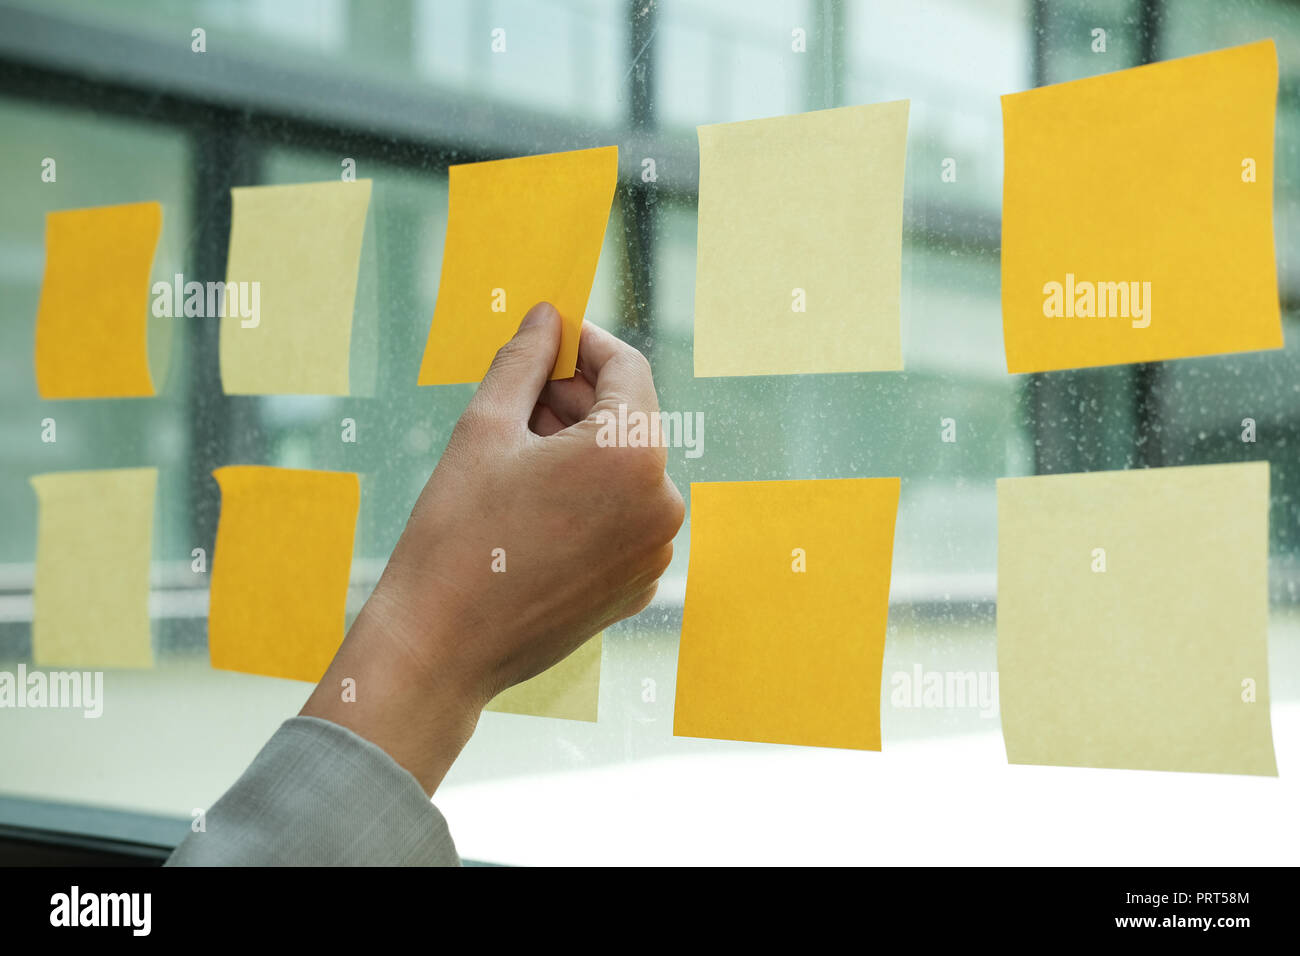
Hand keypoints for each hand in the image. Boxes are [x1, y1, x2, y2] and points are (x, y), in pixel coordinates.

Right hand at [301, 303, 684, 792]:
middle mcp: (662, 503)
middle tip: (516, 395)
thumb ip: (525, 360)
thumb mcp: (484, 428)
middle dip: (576, 398)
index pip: (627, 368)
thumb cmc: (457, 534)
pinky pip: (623, 518)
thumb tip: (547, 314)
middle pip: (628, 420)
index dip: (585, 343)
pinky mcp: (638, 586)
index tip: (547, 338)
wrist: (441, 649)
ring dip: (580, 448)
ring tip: (515, 452)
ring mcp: (654, 551)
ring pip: (625, 471)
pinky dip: (589, 498)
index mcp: (632, 456)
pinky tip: (532, 504)